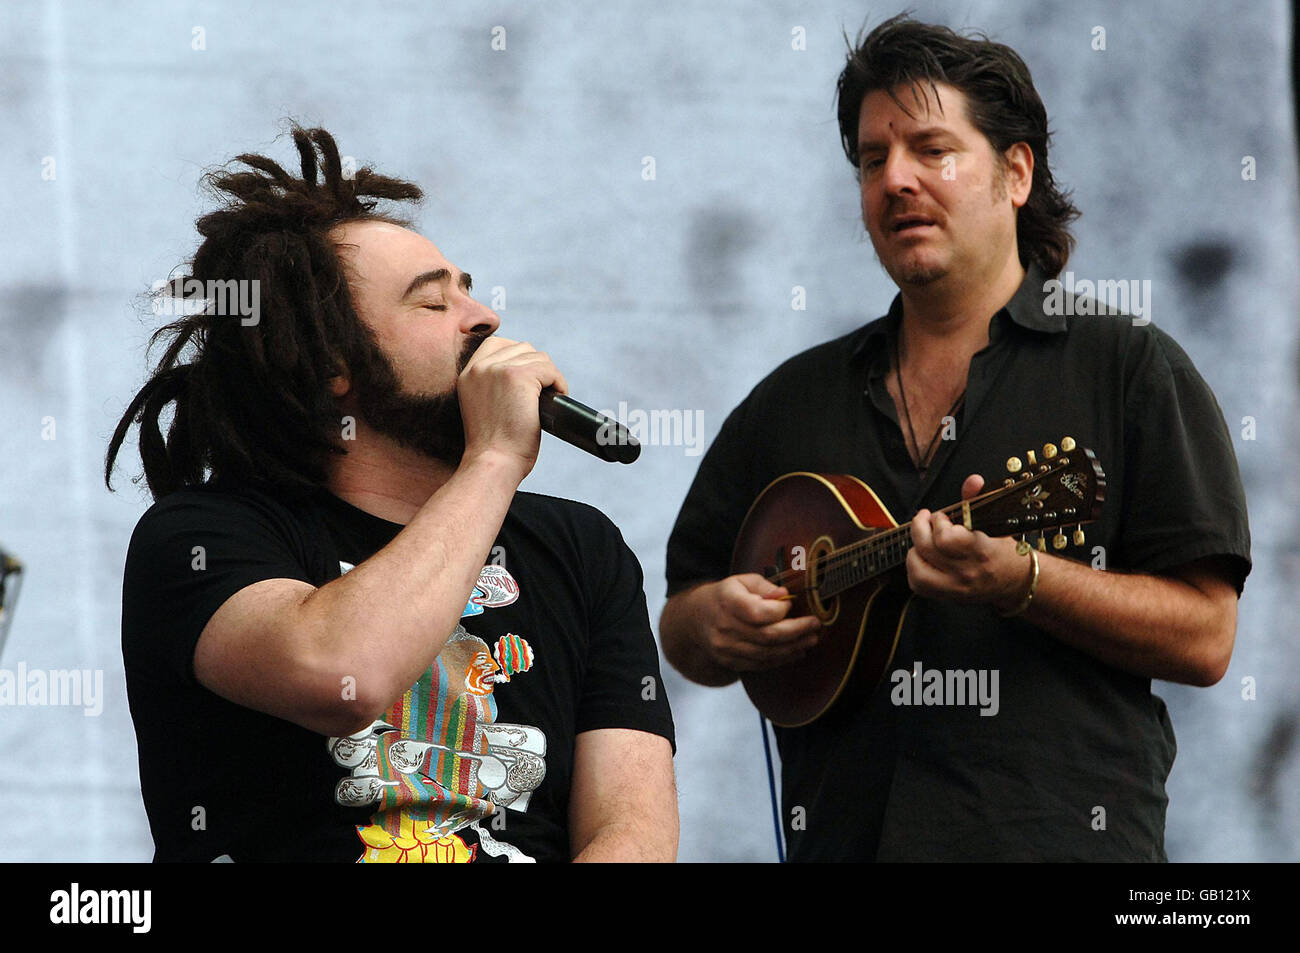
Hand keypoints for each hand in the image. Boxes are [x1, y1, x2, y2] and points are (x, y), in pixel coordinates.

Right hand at [457, 336, 567, 474]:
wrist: (493, 462)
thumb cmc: (494, 446)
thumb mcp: (484, 406)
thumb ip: (495, 385)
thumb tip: (528, 372)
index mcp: (468, 374)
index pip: (496, 344)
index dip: (519, 355)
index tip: (530, 377)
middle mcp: (480, 367)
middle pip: (522, 348)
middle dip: (537, 368)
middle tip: (542, 393)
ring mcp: (498, 369)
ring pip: (538, 357)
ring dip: (550, 376)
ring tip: (549, 398)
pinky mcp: (518, 377)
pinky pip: (549, 369)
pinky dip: (559, 383)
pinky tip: (557, 398)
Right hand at [690, 573, 821, 672]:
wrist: (696, 619)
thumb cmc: (725, 596)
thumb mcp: (741, 581)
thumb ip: (764, 586)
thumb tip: (785, 596)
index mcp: (727, 601)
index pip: (758, 612)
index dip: (780, 610)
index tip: (791, 604)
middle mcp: (725, 627)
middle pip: (767, 636)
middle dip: (797, 632)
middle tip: (814, 625)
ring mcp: (726, 648)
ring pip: (767, 653)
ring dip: (793, 648)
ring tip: (811, 639)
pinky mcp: (730, 661)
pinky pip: (761, 664)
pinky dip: (781, 659)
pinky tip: (796, 651)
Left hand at [906, 474, 1029, 611]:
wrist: (1016, 582)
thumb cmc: (1003, 550)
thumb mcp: (994, 523)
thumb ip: (977, 500)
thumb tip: (973, 480)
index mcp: (981, 551)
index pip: (947, 539)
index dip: (939, 523)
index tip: (942, 517)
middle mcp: (967, 571)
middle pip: (927, 549)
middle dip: (919, 528)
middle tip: (924, 520)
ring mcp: (956, 587)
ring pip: (918, 570)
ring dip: (914, 550)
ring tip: (921, 541)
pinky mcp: (948, 596)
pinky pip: (918, 586)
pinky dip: (914, 569)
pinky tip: (922, 558)